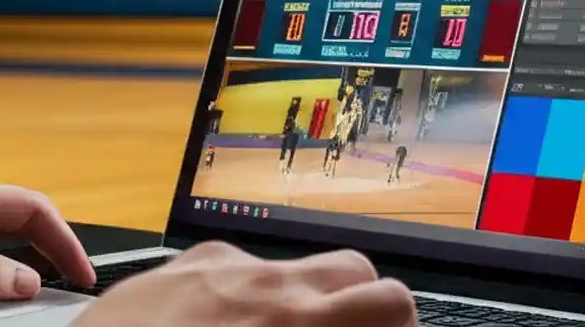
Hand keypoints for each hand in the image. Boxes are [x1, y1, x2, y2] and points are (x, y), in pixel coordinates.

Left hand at [72, 241, 415, 325]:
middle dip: (363, 304)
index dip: (401, 325)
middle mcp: (264, 285)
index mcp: (293, 323)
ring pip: (297, 265)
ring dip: (308, 295)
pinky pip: (241, 265)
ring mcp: (222, 268)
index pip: (391, 301)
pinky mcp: (183, 265)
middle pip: (356, 268)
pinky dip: (250, 291)